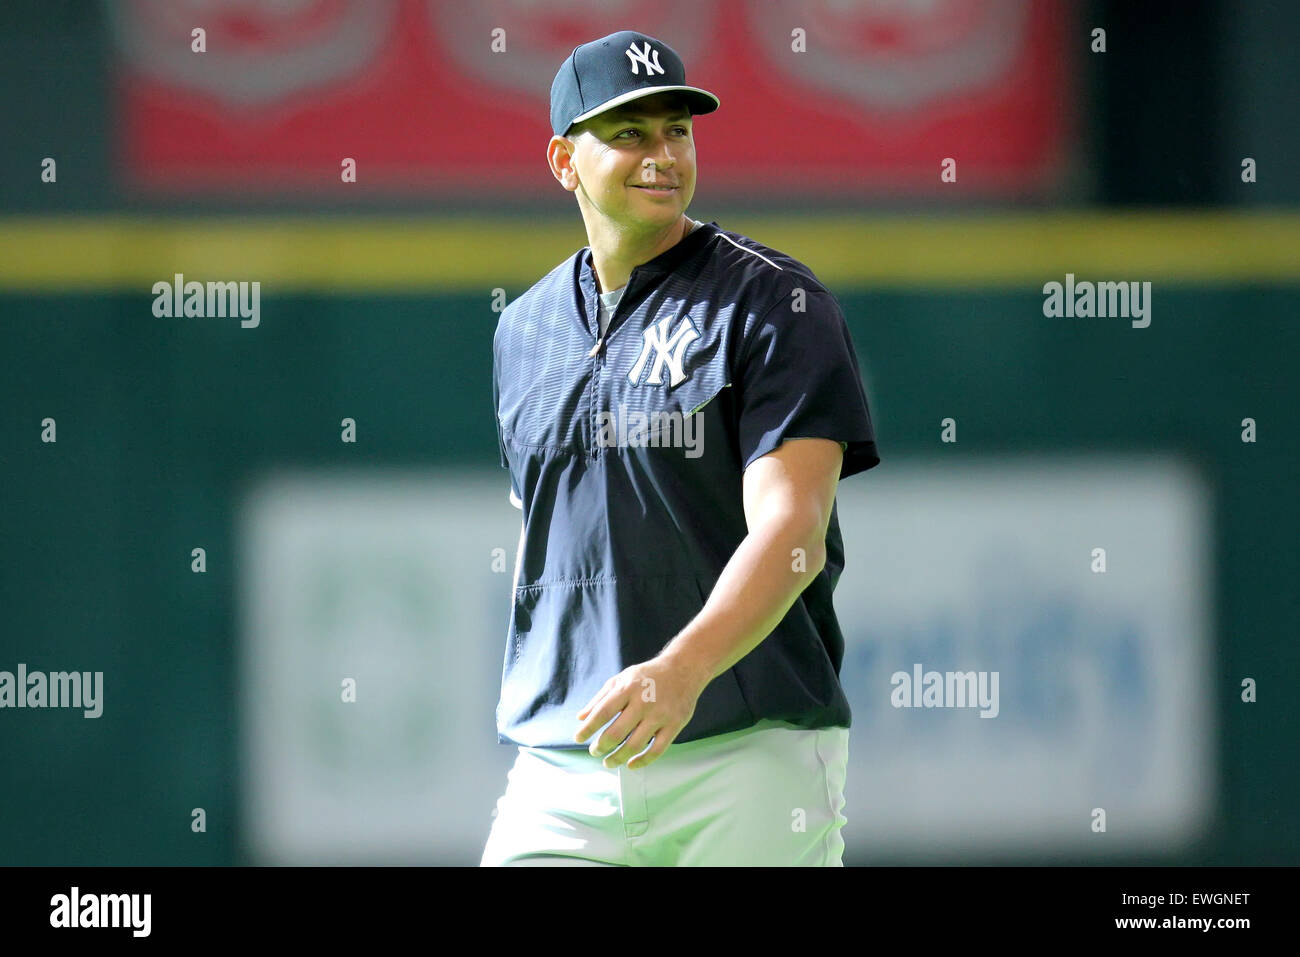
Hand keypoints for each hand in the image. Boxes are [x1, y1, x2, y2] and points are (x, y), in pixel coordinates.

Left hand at [573, 653, 710, 769]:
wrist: (684, 669)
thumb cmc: (647, 675)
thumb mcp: (622, 678)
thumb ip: (600, 698)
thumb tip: (580, 718)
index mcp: (627, 688)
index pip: (602, 713)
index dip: (588, 728)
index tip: (578, 738)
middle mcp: (643, 702)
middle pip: (617, 733)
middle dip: (601, 746)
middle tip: (594, 751)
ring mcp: (660, 715)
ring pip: (635, 745)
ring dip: (617, 758)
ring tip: (608, 761)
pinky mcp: (674, 725)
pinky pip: (657, 750)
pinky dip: (642, 761)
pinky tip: (631, 765)